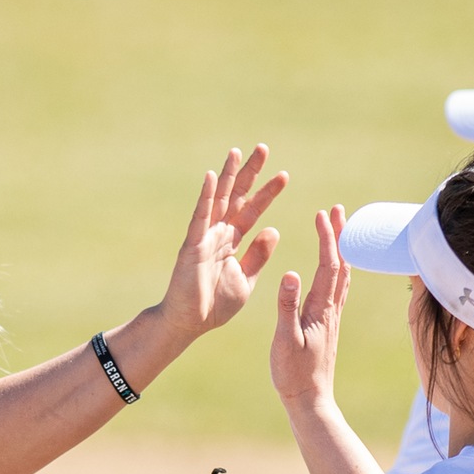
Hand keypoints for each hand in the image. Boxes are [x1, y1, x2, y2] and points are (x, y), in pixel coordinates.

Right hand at [156, 145, 286, 343]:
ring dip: (227, 175)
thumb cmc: (214, 305)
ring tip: (237, 151)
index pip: (253, 210)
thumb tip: (273, 229)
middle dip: (250, 172)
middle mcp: (218, 233)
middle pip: (237, 196)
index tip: (284, 175)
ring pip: (218, 199)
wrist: (190, 324)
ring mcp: (204, 236)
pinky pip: (200, 217)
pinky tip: (211, 177)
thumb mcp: (246, 278)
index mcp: (232, 241)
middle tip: (263, 148)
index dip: (267, 193)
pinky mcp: (192, 245)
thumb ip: (258, 255)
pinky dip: (206, 197)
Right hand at [270, 205, 349, 410]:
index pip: (328, 265)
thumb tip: (290, 273)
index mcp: (321, 309)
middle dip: (340, 235)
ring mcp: (332, 317)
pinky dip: (339, 269)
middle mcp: (331, 309)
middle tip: (338, 210)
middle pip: (341, 264)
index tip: (322, 214)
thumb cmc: (293, 374)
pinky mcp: (328, 325)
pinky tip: (337, 268)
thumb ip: (287, 306)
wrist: (310, 400)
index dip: (327, 237)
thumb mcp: (284, 340)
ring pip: (342, 275)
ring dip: (341, 249)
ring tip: (339, 229)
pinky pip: (338, 289)